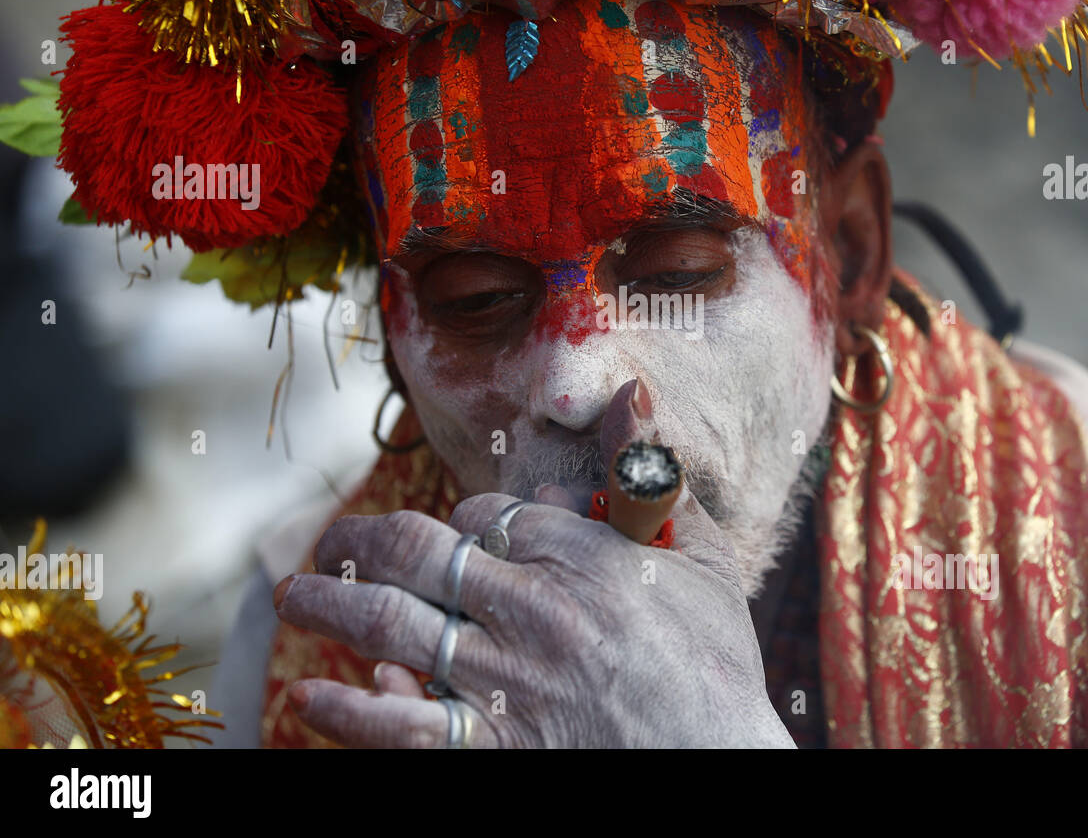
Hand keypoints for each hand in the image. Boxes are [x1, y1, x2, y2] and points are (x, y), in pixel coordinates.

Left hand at [272, 379, 793, 747]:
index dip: (459, 520)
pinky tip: (309, 694)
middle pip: (416, 553)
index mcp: (576, 556)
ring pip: (388, 624)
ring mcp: (503, 681)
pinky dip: (347, 709)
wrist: (720, 764)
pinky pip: (400, 726)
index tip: (454, 534)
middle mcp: (528, 610)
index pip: (484, 515)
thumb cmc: (718, 667)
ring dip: (328, 603)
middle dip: (361, 540)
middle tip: (330, 542)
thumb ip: (653, 476)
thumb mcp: (702, 556)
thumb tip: (629, 395)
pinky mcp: (491, 748)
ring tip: (294, 596)